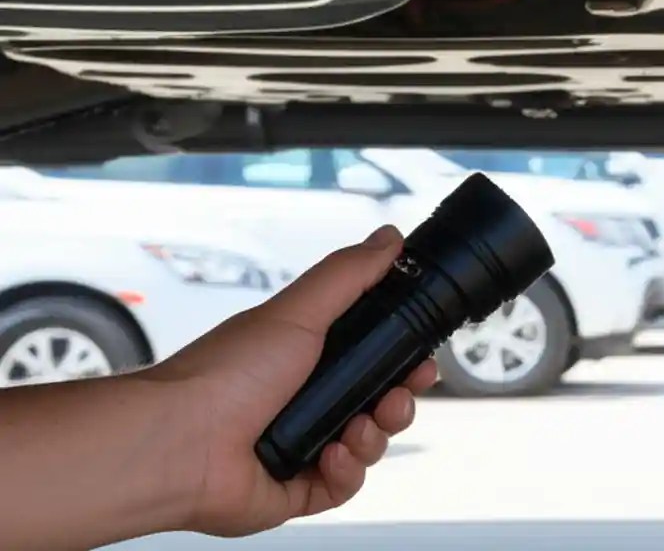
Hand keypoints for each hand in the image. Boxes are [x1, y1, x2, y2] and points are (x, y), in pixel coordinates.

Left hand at [145, 225, 436, 536]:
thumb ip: (348, 275)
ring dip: (375, 436)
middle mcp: (305, 401)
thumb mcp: (296, 312)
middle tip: (398, 396)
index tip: (422, 360)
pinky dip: (346, 471)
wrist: (177, 444)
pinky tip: (330, 456)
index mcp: (306, 358)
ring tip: (355, 429)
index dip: (403, 361)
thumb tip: (388, 238)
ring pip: (368, 446)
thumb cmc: (223, 374)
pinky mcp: (295, 489)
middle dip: (400, 401)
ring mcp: (301, 447)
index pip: (373, 358)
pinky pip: (344, 485)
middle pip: (380, 404)